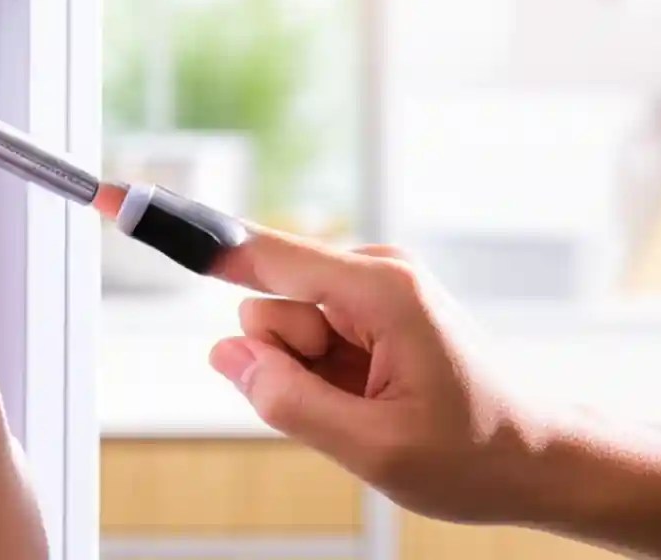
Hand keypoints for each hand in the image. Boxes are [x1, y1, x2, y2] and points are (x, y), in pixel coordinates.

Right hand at [209, 237, 536, 522]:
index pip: (261, 254)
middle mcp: (375, 272)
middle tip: (349, 407)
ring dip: (309, 375)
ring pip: (285, 328)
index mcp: (380, 290)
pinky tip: (372, 400)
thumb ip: (286, 400)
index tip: (120, 201)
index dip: (192, 240)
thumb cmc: (476, 456)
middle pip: (268, 306)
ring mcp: (374, 289)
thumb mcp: (372, 449)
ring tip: (370, 407)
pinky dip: (325, 375)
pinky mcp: (372, 308)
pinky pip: (310, 339)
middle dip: (286, 363)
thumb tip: (225, 355)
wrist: (541, 459)